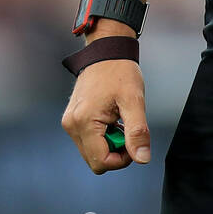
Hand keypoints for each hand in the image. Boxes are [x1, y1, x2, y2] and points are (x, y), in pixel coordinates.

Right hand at [61, 58, 150, 174]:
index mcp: (84, 122)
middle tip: (127, 128)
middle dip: (115, 151)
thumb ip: (137, 131)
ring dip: (109, 143)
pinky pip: (88, 140)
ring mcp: (70, 122)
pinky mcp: (73, 119)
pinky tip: (112, 118)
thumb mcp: (134, 101)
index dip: (121, 159)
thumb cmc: (120, 72)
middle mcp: (71, 124)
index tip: (133, 141)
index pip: (100, 162)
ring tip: (119, 120)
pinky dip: (102, 136)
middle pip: (95, 159)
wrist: (107, 51)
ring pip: (91, 151)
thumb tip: (142, 158)